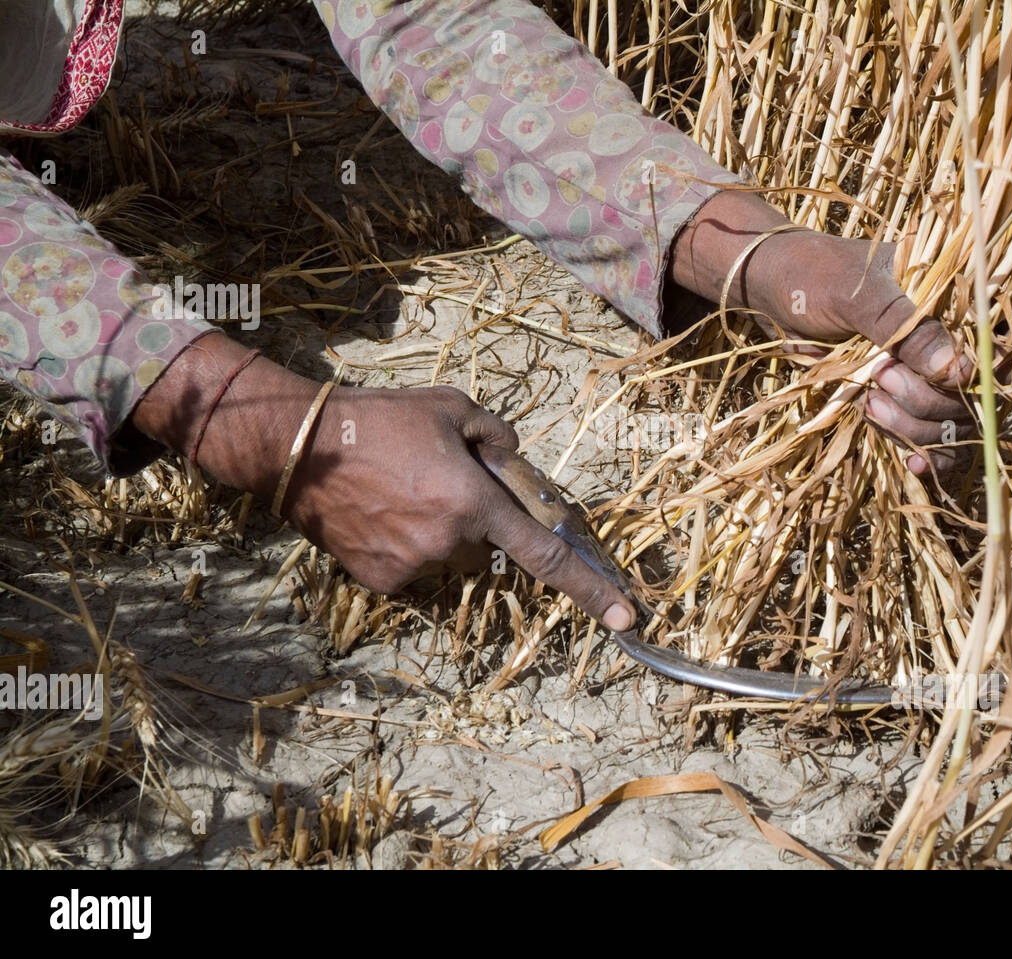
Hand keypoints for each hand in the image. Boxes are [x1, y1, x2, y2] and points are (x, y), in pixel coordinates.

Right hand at [130, 334, 635, 629]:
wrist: (298, 447)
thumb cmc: (379, 418)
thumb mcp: (451, 407)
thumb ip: (497, 435)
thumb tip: (513, 459)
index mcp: (474, 502)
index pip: (545, 555)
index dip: (590, 589)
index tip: (625, 619)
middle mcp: (450, 543)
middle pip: (487, 545)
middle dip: (474, 519)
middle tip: (435, 479)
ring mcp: (413, 567)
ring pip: (449, 556)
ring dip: (438, 531)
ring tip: (399, 489)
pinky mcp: (381, 581)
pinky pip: (414, 565)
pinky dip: (405, 543)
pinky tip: (378, 511)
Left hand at [669, 190, 976, 473]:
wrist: (772, 290)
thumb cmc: (814, 276)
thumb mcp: (859, 294)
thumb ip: (906, 329)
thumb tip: (959, 371)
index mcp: (952, 299)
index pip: (994, 345)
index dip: (981, 376)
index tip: (951, 387)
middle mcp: (947, 338)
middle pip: (970, 394)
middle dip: (928, 400)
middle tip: (881, 378)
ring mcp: (922, 372)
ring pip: (949, 422)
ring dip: (917, 427)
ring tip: (871, 404)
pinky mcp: (898, 398)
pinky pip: (926, 437)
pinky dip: (920, 450)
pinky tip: (912, 462)